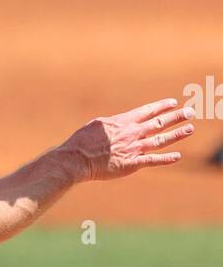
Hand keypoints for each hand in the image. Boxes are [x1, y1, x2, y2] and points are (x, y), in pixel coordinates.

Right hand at [63, 99, 194, 181]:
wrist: (76, 158)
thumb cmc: (82, 141)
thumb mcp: (98, 125)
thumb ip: (113, 124)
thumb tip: (120, 122)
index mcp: (123, 122)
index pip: (147, 111)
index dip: (161, 106)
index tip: (173, 102)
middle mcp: (132, 133)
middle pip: (159, 123)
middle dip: (176, 117)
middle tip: (190, 112)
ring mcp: (133, 149)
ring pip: (160, 140)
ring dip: (176, 134)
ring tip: (190, 128)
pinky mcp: (131, 164)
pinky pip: (152, 161)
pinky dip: (165, 159)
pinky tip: (177, 156)